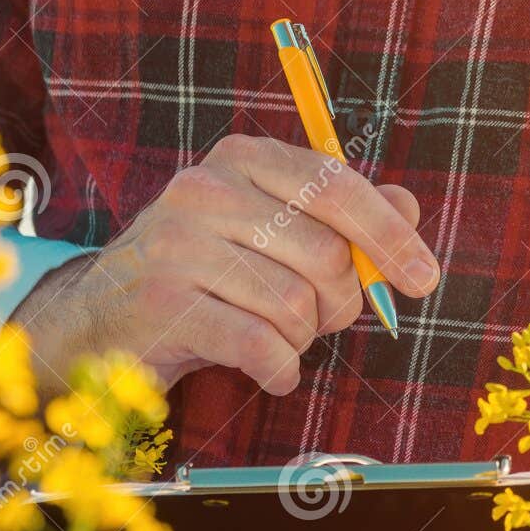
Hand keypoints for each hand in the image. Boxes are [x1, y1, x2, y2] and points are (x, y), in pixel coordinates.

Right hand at [13, 134, 438, 401]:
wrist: (105, 319)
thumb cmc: (210, 276)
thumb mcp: (275, 234)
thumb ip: (343, 217)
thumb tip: (410, 205)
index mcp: (243, 159)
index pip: (337, 186)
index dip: (391, 235)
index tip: (424, 279)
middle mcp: (206, 189)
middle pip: (324, 255)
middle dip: (340, 302)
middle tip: (321, 321)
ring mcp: (178, 244)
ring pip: (295, 305)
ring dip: (303, 340)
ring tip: (279, 340)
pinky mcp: (163, 303)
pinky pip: (261, 345)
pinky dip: (281, 369)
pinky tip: (272, 371)